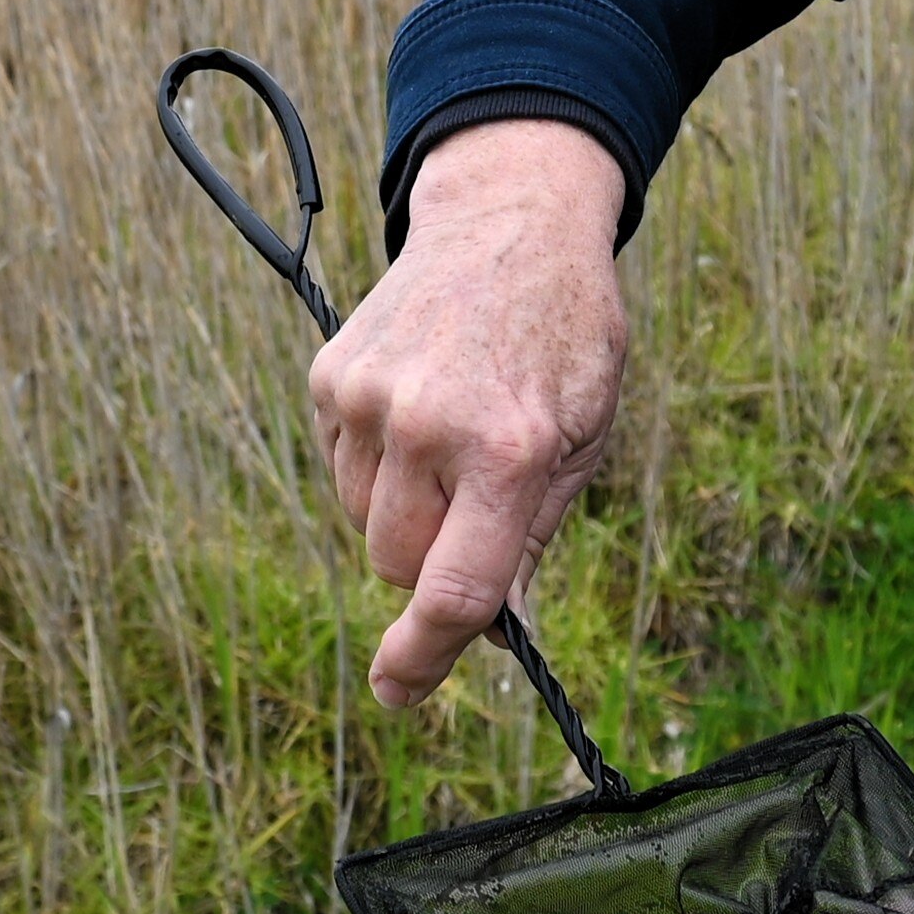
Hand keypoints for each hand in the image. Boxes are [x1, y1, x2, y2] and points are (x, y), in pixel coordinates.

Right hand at [308, 117, 629, 708]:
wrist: (511, 220)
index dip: (426, 657)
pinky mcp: (331, 375)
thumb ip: (533, 536)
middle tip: (474, 509)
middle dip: (430, 564)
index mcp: (510, 448)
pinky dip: (374, 464)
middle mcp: (431, 424)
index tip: (398, 693)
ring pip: (363, 522)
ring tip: (451, 438)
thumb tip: (493, 628)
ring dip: (401, 512)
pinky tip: (418, 409)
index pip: (457, 589)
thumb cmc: (562, 337)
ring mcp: (371, 396)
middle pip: (398, 565)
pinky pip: (338, 467)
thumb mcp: (582, 436)